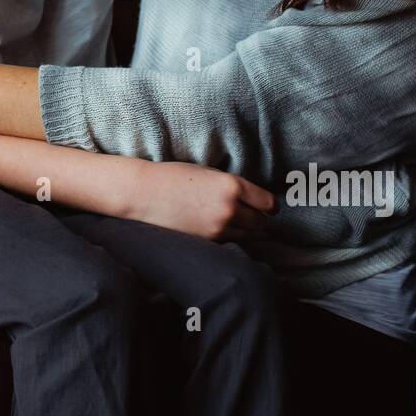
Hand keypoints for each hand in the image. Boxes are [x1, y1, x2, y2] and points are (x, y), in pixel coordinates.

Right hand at [128, 161, 276, 242]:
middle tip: (257, 217)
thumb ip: (232, 186)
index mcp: (232, 185)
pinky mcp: (207, 241)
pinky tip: (225, 231)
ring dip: (248, 232)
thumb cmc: (174, 177)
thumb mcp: (209, 173)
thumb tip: (252, 200)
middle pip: (261, 222)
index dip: (270, 206)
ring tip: (241, 226)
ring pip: (248, 235)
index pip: (268, 203)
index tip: (269, 208)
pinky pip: (230, 242)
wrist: (144, 193)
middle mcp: (230, 208)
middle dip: (260, 220)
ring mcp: (219, 228)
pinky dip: (231, 238)